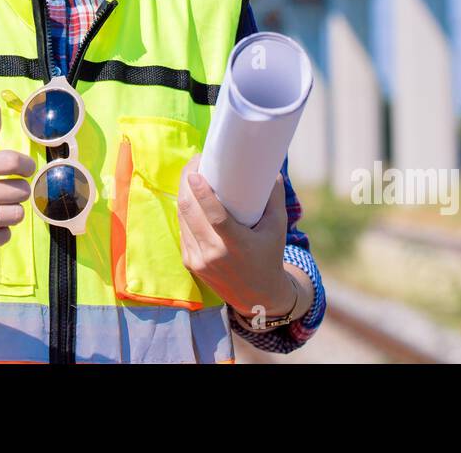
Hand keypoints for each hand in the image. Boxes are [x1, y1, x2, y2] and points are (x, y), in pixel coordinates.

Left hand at [176, 156, 294, 317]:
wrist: (257, 297)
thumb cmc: (270, 257)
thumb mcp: (278, 229)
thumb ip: (275, 200)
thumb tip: (274, 172)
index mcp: (236, 246)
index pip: (215, 217)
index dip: (202, 193)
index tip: (196, 171)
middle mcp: (213, 254)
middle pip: (191, 212)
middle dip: (186, 183)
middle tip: (195, 163)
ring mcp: (198, 260)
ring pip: (182, 219)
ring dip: (183, 194)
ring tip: (191, 174)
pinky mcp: (190, 263)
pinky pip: (182, 230)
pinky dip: (184, 211)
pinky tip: (187, 196)